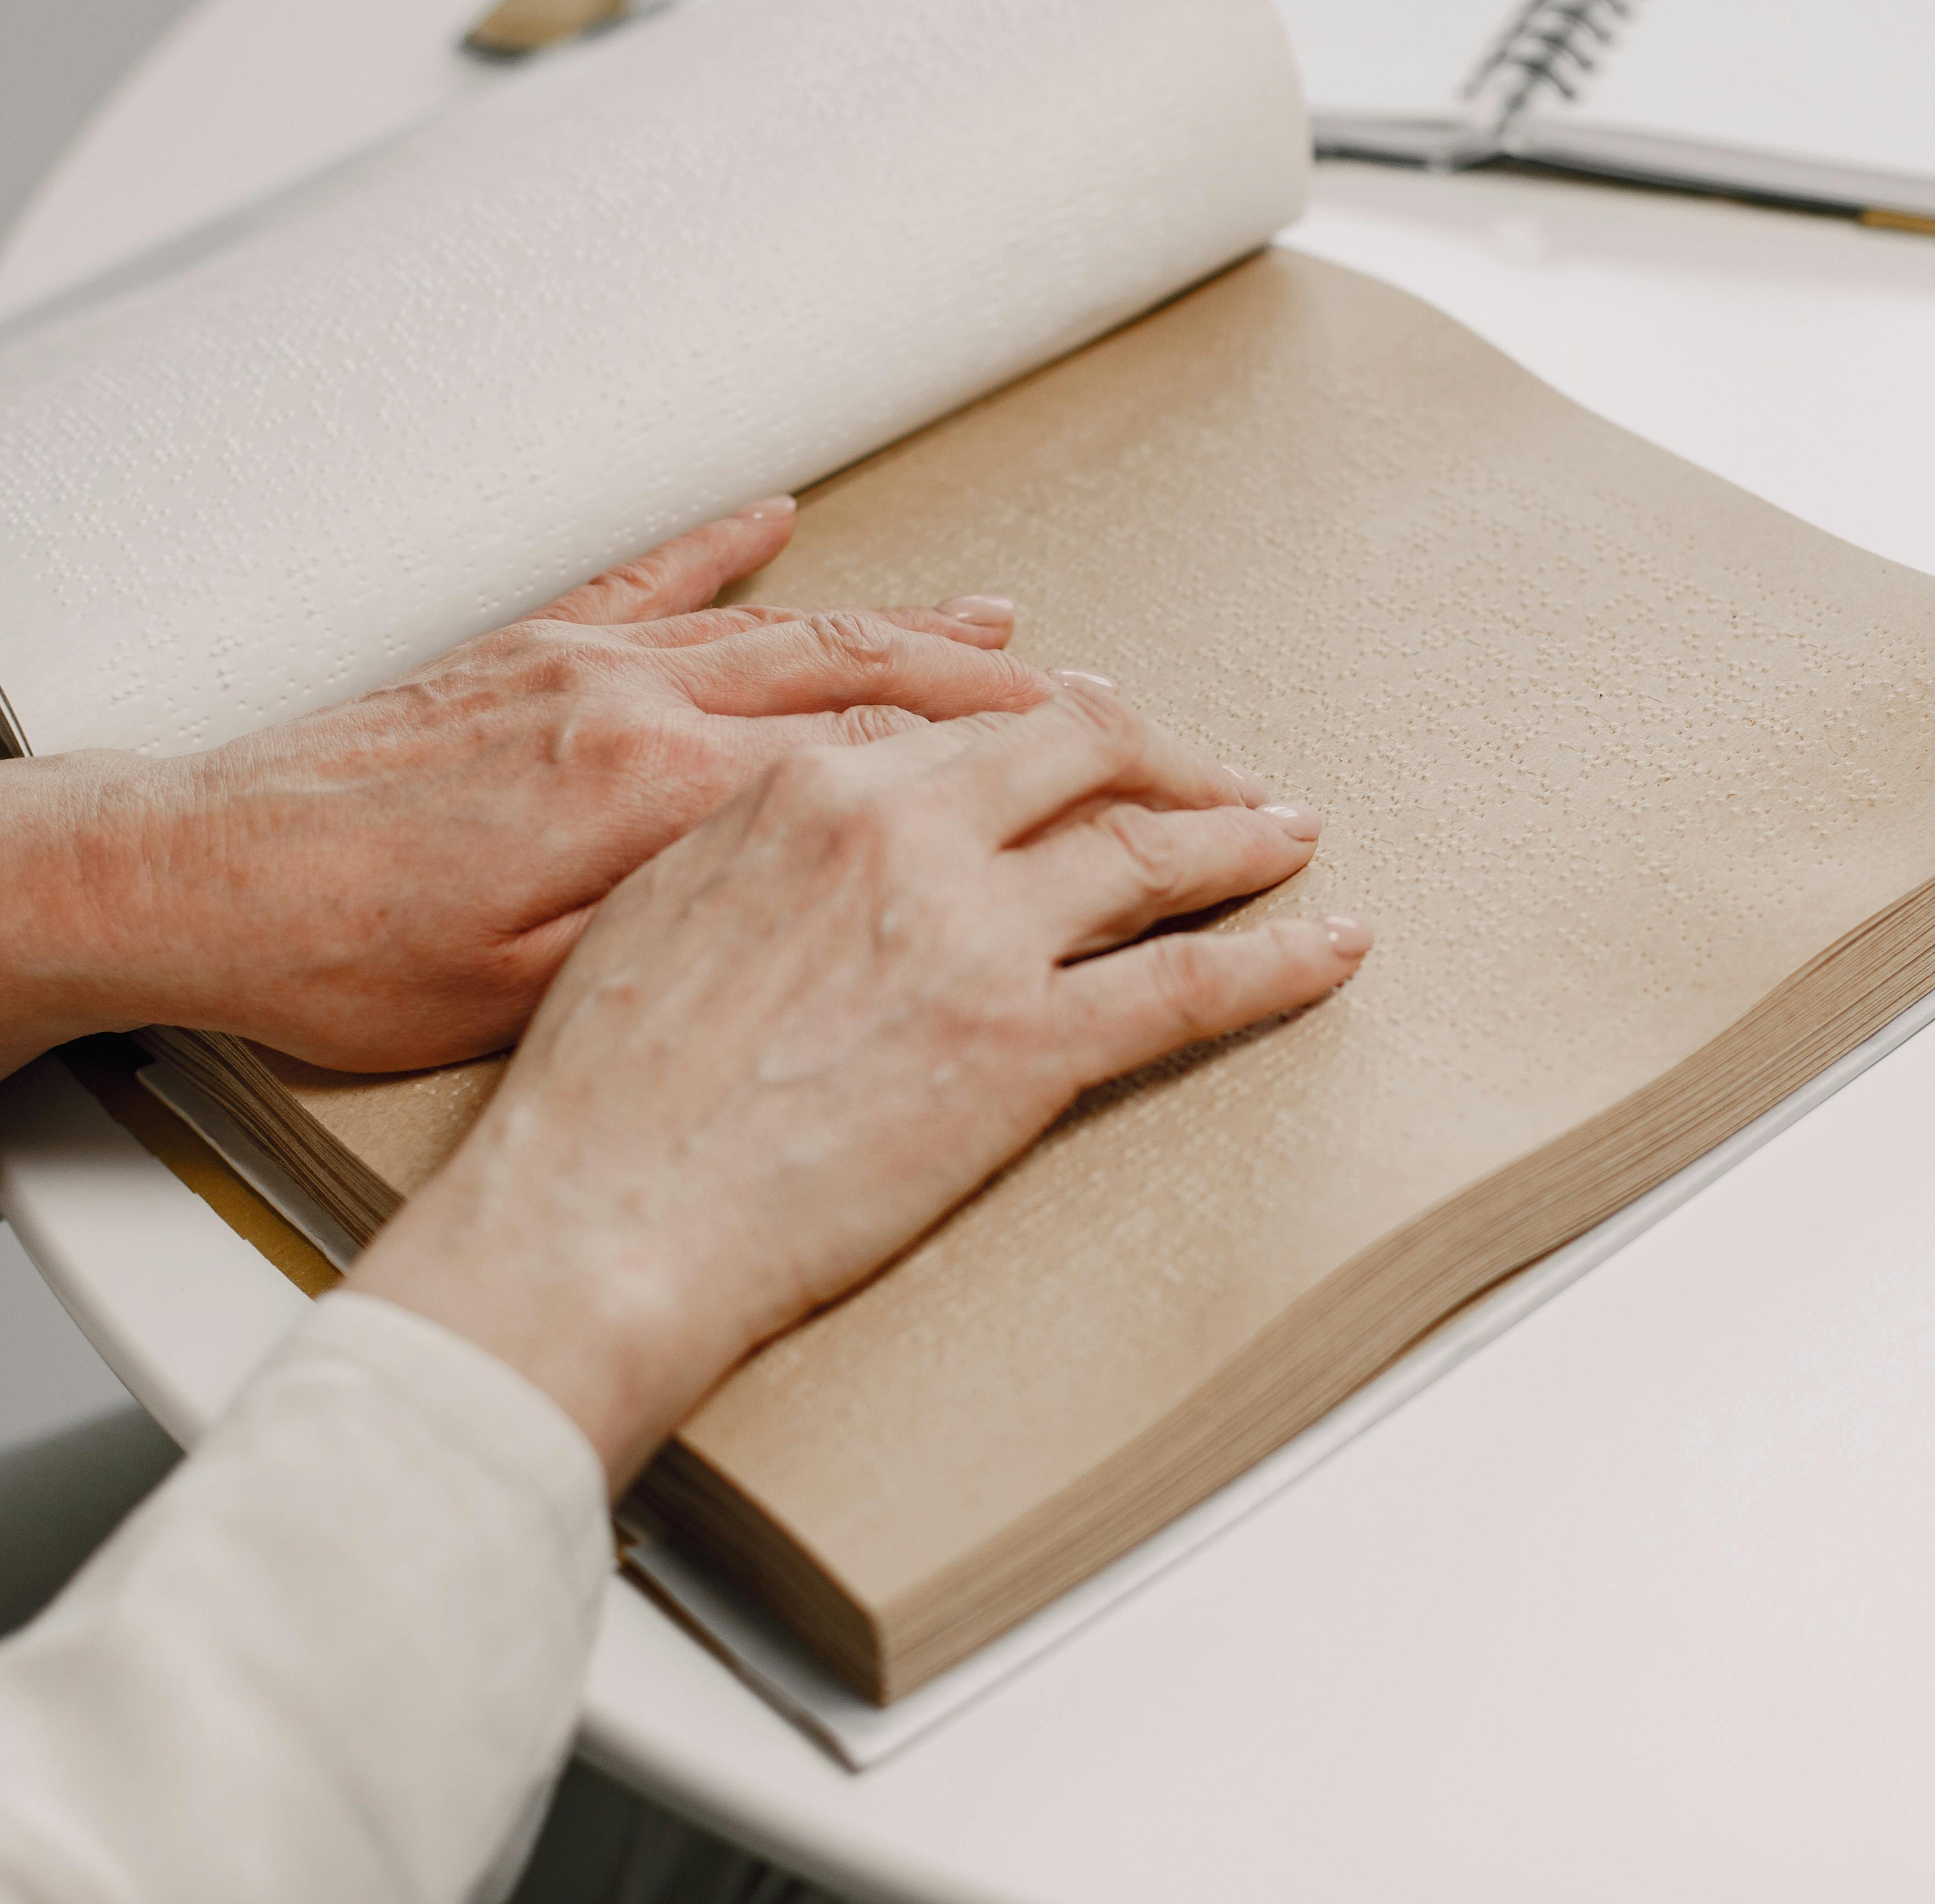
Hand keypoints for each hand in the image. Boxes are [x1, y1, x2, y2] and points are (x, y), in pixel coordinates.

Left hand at [0, 499, 1054, 1099]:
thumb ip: (684, 916)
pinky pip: (651, 581)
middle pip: (863, 684)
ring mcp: (579, 665)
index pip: (878, 773)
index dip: (1011, 784)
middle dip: (1005, 699)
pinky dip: (725, 545)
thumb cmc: (342, 961)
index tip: (1105, 794)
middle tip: (1113, 711)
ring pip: (785, 629)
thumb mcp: (532, 984)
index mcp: (652, 797)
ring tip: (1009, 630)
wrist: (190, 877)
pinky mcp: (520, 652)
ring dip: (905, 627)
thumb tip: (814, 881)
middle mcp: (633, 704)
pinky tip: (780, 513)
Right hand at [346, 681, 1372, 1481]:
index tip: (1083, 733)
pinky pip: (1191, 984)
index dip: (1043, 725)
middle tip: (1212, 774)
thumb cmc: (603, 1088)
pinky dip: (1280, 960)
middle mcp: (903, 832)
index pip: (966, 724)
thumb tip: (802, 838)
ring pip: (1148, 851)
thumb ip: (756, 844)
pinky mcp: (1027, 1044)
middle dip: (1162, 755)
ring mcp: (975, 934)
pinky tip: (1333, 944)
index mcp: (808, 788)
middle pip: (1078, 751)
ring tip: (1287, 830)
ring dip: (1237, 833)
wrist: (601, 1210)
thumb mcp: (658, 903)